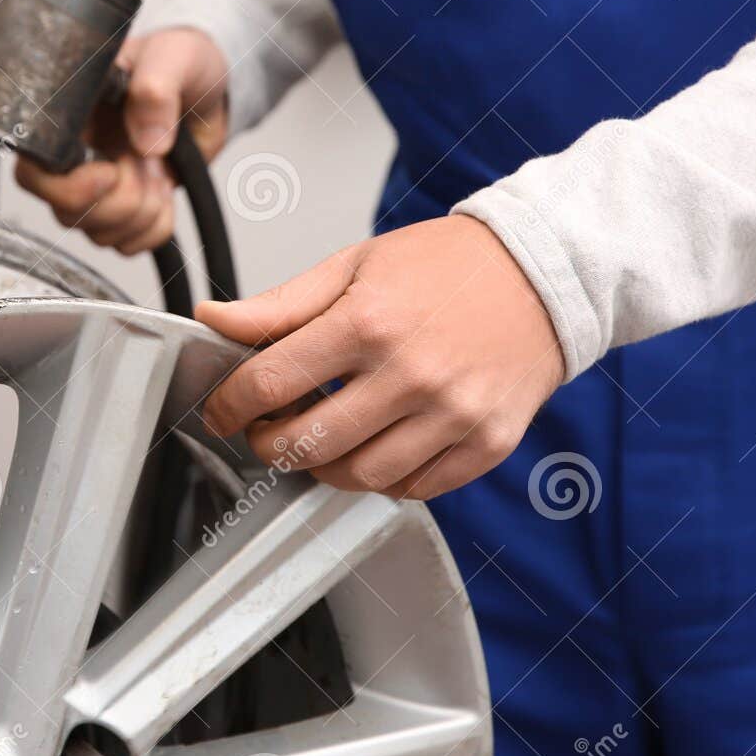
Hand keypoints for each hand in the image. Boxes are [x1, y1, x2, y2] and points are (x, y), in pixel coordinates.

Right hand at [14, 27, 228, 253]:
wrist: (211, 93)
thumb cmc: (180, 62)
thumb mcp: (174, 56)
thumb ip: (156, 87)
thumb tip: (146, 140)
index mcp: (67, 120)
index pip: (33, 171)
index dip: (68, 187)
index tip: (109, 172)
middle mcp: (73, 159)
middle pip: (67, 214)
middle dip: (121, 197)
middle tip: (147, 161)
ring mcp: (95, 191)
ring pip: (100, 235)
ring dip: (144, 208)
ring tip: (159, 167)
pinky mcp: (123, 213)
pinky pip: (130, 245)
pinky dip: (157, 225)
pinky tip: (163, 188)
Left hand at [197, 216, 563, 498]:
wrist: (544, 271)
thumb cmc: (446, 267)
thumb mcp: (352, 267)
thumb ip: (278, 305)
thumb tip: (211, 320)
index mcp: (368, 323)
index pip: (269, 384)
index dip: (230, 406)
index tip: (223, 411)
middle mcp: (411, 373)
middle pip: (307, 443)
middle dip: (268, 445)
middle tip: (266, 431)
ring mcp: (453, 414)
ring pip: (359, 476)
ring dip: (321, 468)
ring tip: (318, 441)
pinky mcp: (487, 443)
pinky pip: (415, 488)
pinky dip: (383, 479)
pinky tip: (374, 448)